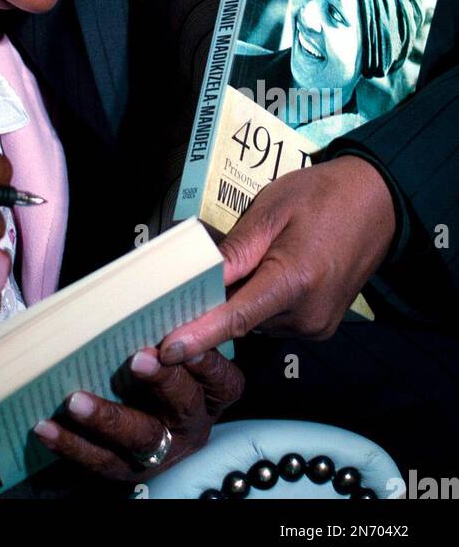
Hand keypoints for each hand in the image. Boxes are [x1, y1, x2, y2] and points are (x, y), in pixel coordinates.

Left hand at [33, 346, 243, 482]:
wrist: (150, 430)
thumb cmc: (160, 367)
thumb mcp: (175, 350)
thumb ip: (168, 328)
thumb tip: (140, 284)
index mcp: (211, 392)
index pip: (219, 378)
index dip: (203, 362)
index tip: (178, 342)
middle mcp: (191, 423)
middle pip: (182, 405)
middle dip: (161, 381)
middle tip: (136, 359)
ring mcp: (161, 451)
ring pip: (140, 437)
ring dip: (107, 418)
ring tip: (75, 400)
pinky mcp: (129, 471)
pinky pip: (101, 460)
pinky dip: (71, 444)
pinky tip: (45, 427)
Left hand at [158, 156, 396, 361]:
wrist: (378, 203)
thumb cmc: (322, 197)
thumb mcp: (271, 209)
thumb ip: (236, 249)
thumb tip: (199, 277)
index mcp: (295, 281)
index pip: (236, 318)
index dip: (199, 335)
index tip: (168, 350)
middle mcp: (307, 315)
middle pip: (242, 320)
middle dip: (217, 301)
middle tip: (202, 270)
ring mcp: (316, 326)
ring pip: (256, 322)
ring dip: (242, 299)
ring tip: (251, 258)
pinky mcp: (319, 327)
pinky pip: (274, 320)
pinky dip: (260, 302)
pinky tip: (267, 271)